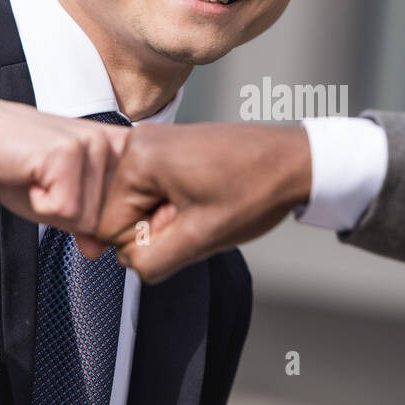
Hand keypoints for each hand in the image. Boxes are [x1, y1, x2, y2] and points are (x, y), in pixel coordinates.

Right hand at [0, 94, 129, 256]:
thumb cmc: (21, 166)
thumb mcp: (61, 203)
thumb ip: (88, 225)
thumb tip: (99, 250)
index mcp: (122, 151)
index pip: (128, 215)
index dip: (93, 220)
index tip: (66, 193)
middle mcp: (114, 143)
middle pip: (108, 220)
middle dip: (72, 215)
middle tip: (48, 186)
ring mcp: (93, 144)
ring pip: (89, 218)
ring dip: (55, 209)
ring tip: (39, 179)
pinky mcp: (67, 151)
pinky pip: (65, 210)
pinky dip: (39, 204)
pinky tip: (31, 178)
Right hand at [96, 122, 312, 282]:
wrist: (296, 160)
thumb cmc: (256, 190)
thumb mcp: (201, 238)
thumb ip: (152, 260)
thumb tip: (129, 262)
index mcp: (137, 159)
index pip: (108, 228)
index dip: (148, 239)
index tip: (184, 224)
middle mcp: (137, 142)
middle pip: (121, 214)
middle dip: (157, 227)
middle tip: (198, 214)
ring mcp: (153, 141)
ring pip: (139, 206)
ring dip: (168, 217)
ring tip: (204, 204)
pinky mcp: (168, 147)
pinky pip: (154, 191)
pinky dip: (176, 203)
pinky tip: (205, 197)